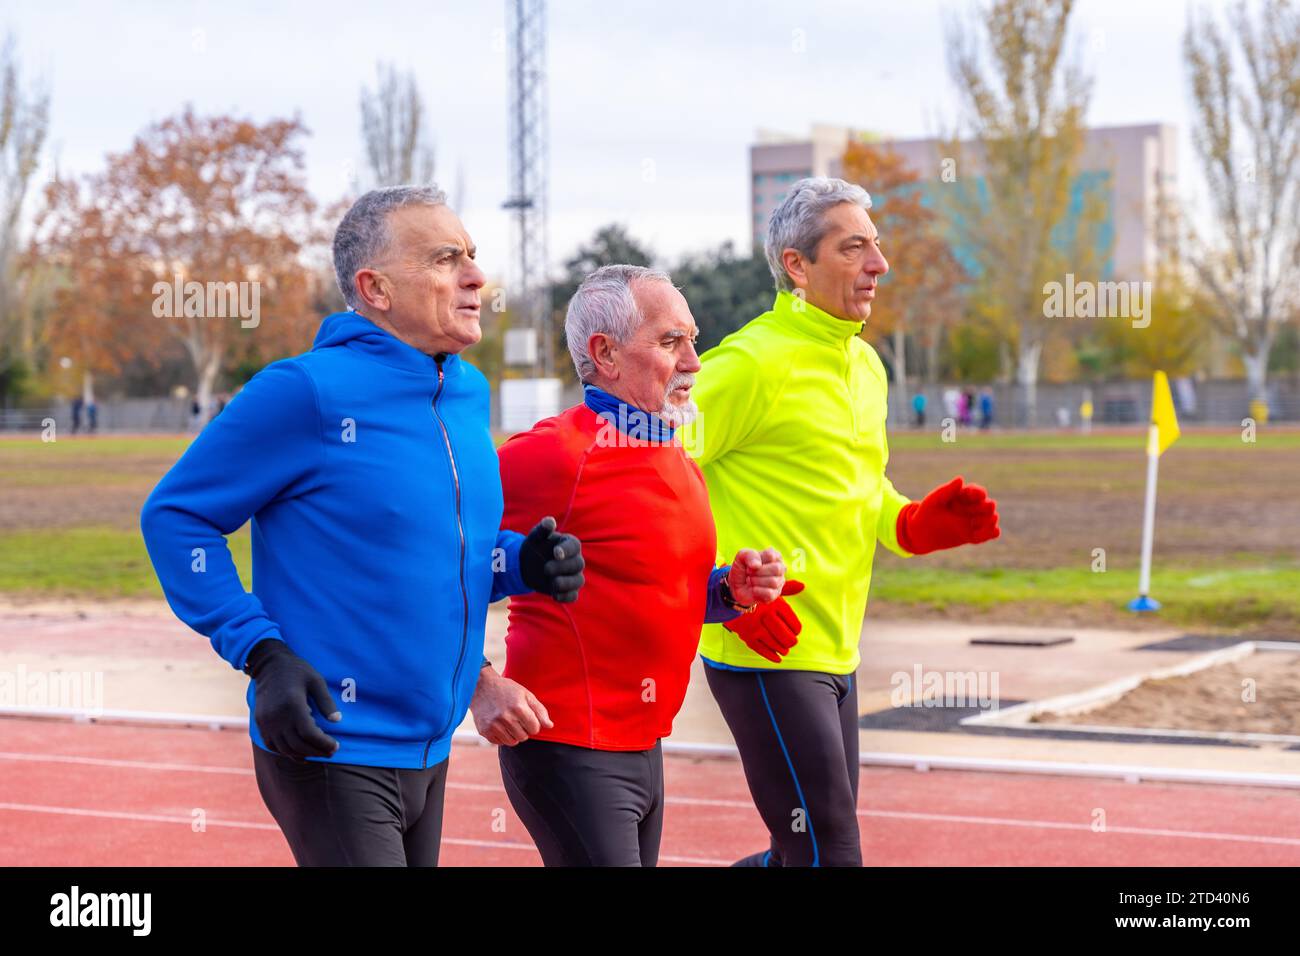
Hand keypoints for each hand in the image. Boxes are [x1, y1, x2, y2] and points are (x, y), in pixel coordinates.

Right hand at [245, 639, 340, 760]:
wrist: (268, 664)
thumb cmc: (296, 670)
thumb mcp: (316, 681)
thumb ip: (326, 702)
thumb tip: (337, 720)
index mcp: (293, 705)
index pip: (309, 734)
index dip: (323, 743)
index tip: (336, 746)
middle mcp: (277, 717)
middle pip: (298, 745)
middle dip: (317, 751)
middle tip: (331, 751)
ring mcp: (266, 722)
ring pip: (285, 749)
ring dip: (303, 754)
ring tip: (318, 752)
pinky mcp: (260, 724)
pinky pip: (272, 745)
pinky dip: (287, 752)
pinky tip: (300, 752)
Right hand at [470, 666, 552, 745]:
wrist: (481, 687)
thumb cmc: (507, 690)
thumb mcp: (526, 695)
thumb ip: (540, 711)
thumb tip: (550, 726)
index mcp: (518, 708)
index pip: (535, 729)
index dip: (534, 724)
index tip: (528, 717)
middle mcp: (506, 718)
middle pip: (524, 737)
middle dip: (524, 730)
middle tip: (518, 719)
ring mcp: (494, 725)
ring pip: (512, 742)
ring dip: (514, 735)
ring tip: (510, 722)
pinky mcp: (485, 731)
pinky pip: (500, 742)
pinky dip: (502, 736)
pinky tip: (500, 724)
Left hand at [520, 516, 584, 602]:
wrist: (528, 564)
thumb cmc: (535, 546)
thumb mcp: (536, 537)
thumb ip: (542, 529)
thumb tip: (550, 522)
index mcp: (569, 544)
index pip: (575, 546)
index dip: (567, 550)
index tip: (555, 553)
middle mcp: (575, 560)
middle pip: (578, 564)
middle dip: (563, 567)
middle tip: (546, 568)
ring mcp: (573, 575)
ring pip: (578, 581)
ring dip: (567, 583)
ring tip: (553, 583)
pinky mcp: (568, 590)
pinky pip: (573, 596)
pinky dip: (565, 597)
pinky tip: (554, 595)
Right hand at [723, 580, 803, 662]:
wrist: (730, 598)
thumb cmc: (755, 596)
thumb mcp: (770, 589)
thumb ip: (788, 588)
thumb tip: (802, 586)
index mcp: (774, 604)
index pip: (792, 622)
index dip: (796, 629)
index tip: (796, 631)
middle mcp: (765, 615)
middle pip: (785, 635)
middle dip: (791, 642)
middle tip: (791, 642)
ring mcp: (755, 627)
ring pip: (774, 644)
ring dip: (782, 649)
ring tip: (785, 649)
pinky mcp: (747, 636)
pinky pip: (761, 649)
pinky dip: (771, 656)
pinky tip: (777, 658)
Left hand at [727, 547, 785, 605]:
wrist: (736, 586)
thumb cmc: (742, 568)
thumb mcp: (741, 556)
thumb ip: (750, 555)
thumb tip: (757, 565)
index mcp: (775, 556)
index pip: (770, 555)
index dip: (756, 561)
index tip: (749, 564)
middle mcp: (780, 568)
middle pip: (776, 569)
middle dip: (758, 572)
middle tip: (749, 573)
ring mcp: (779, 582)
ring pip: (773, 582)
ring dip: (756, 581)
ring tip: (751, 581)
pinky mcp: (775, 594)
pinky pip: (770, 593)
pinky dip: (757, 591)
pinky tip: (753, 589)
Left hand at [895, 475, 999, 554]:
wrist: (920, 532)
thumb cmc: (926, 512)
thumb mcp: (934, 500)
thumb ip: (947, 490)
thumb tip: (961, 479)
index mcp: (962, 496)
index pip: (977, 492)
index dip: (978, 493)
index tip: (976, 495)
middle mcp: (970, 508)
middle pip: (987, 505)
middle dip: (986, 507)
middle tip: (982, 508)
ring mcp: (972, 522)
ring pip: (990, 519)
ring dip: (990, 519)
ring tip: (986, 519)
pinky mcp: (972, 536)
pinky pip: (988, 534)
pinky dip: (991, 532)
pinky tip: (991, 531)